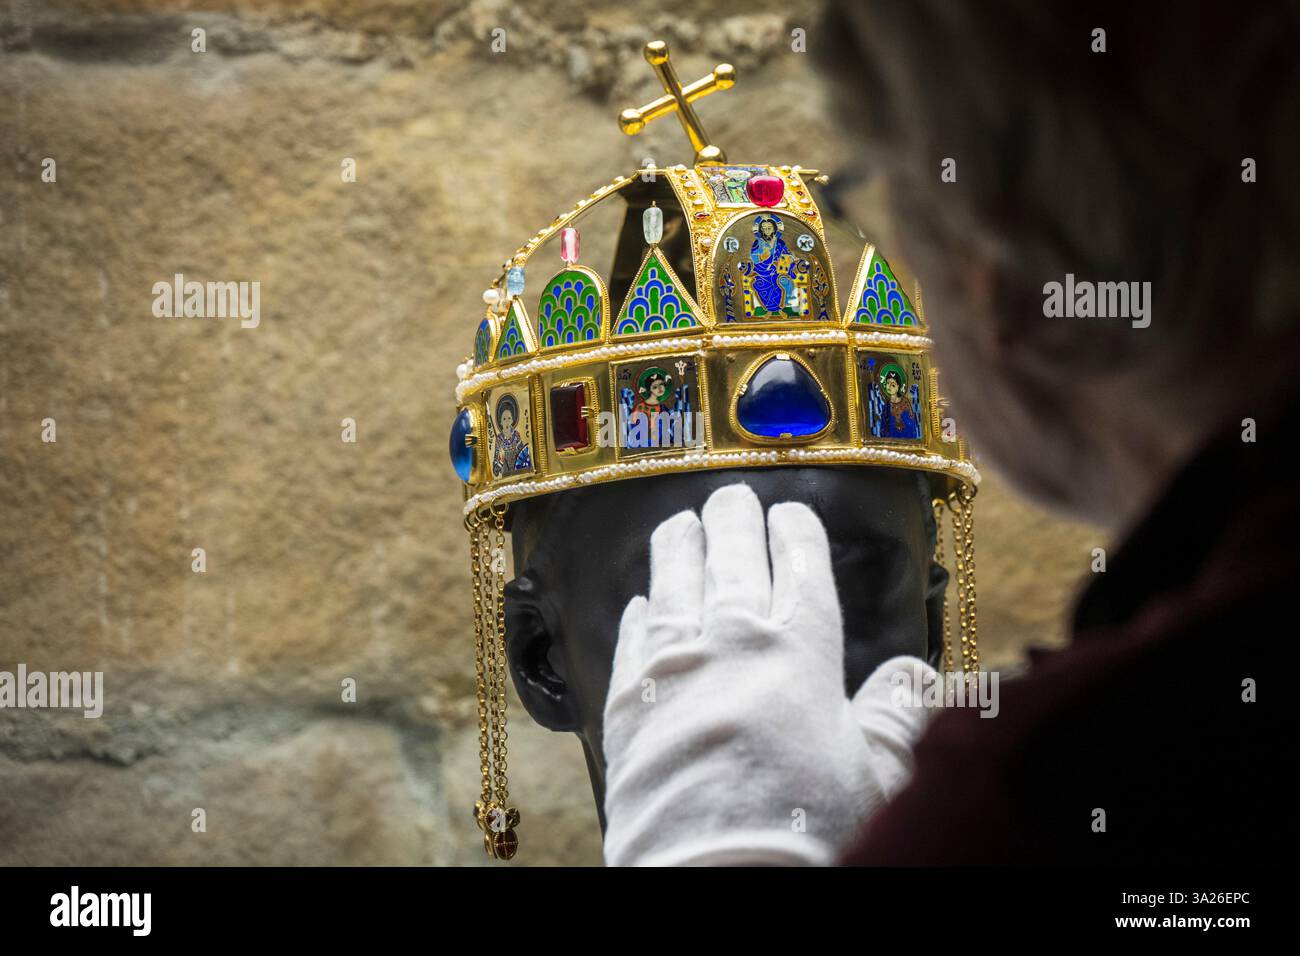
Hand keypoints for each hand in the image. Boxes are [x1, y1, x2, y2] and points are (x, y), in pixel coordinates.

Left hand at [602, 483, 936, 865]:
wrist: (714, 870)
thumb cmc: (807, 826)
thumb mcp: (878, 772)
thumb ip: (898, 712)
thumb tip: (918, 670)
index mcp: (802, 650)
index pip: (800, 567)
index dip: (794, 532)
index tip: (789, 511)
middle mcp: (733, 641)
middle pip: (732, 560)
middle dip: (733, 521)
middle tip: (730, 495)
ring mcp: (673, 666)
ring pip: (675, 584)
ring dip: (678, 547)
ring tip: (680, 522)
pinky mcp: (627, 701)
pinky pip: (632, 639)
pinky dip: (638, 614)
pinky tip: (641, 601)